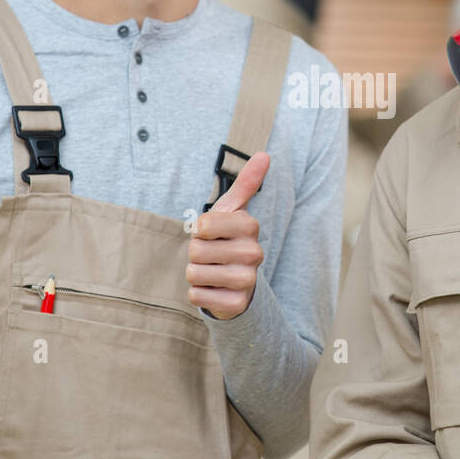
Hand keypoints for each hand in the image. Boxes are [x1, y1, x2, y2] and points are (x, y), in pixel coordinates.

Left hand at [186, 152, 269, 319]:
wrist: (236, 283)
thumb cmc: (227, 240)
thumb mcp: (232, 211)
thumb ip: (246, 183)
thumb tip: (265, 154)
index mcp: (250, 227)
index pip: (203, 225)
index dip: (198, 230)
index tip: (210, 233)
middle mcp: (254, 253)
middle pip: (196, 250)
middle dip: (196, 254)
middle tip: (211, 255)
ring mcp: (248, 280)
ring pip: (194, 273)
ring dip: (196, 274)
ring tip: (211, 272)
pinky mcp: (237, 303)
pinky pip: (196, 295)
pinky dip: (198, 293)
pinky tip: (213, 290)